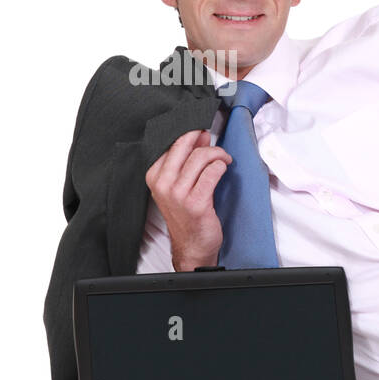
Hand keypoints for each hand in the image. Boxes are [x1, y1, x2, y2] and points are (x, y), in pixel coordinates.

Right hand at [145, 128, 232, 271]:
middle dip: (202, 139)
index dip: (189, 135)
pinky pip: (212, 173)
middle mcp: (163, 184)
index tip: (201, 133)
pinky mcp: (196, 203)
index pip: (170, 144)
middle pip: (184, 146)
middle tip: (214, 143)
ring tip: (224, 159)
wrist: (193, 246)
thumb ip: (187, 160)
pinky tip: (224, 169)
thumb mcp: (180, 185)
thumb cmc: (187, 215)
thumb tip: (200, 136)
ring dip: (218, 154)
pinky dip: (221, 167)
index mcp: (155, 177)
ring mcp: (178, 194)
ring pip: (200, 158)